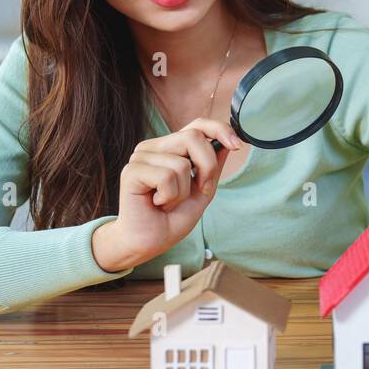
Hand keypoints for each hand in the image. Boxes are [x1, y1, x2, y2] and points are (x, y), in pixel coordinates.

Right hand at [91, 118, 241, 271]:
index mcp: (170, 148)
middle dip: (207, 167)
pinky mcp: (132, 171)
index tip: (237, 145)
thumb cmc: (172, 218)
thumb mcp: (203, 191)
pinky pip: (166, 177)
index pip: (197, 125)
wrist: (149, 243)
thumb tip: (225, 143)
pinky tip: (158, 203)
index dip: (219, 129)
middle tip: (201, 190)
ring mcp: (141, 157)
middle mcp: (154, 147)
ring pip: (181, 163)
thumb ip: (212, 167)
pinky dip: (170, 196)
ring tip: (169, 202)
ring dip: (183, 191)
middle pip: (193, 137)